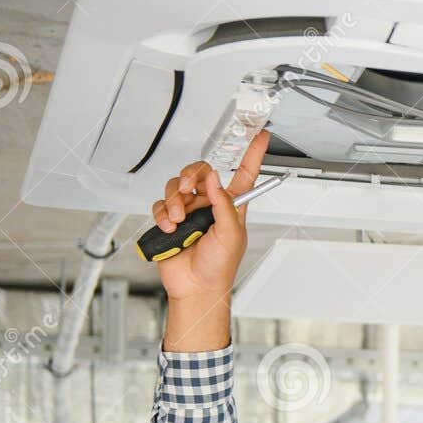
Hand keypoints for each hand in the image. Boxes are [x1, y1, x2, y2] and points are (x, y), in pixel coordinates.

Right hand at [151, 129, 269, 302]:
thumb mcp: (231, 235)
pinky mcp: (170, 220)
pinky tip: (169, 228)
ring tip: (178, 221)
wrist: (195, 286)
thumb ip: (224, 205)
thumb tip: (214, 180)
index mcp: (231, 206)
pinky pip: (161, 204)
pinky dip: (162, 214)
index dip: (253, 154)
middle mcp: (210, 205)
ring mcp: (189, 211)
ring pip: (176, 186)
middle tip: (188, 189)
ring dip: (175, 201)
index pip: (244, 173)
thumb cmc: (219, 266)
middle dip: (190, 175)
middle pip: (199, 172)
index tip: (261, 136)